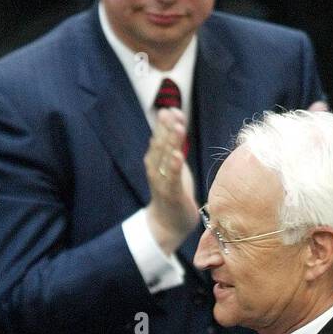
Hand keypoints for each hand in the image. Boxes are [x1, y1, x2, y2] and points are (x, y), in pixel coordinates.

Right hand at [144, 109, 198, 255]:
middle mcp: (155, 168)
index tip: (172, 109)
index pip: (160, 136)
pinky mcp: (171, 194)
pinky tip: (177, 156)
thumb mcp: (173, 162)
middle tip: (172, 112)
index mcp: (156, 159)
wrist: (167, 224)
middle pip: (161, 144)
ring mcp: (162, 182)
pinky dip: (173, 166)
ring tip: (178, 127)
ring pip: (165, 158)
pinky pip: (172, 178)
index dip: (166, 122)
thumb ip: (174, 141)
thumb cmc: (172, 190)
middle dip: (167, 128)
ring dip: (171, 142)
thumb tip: (176, 116)